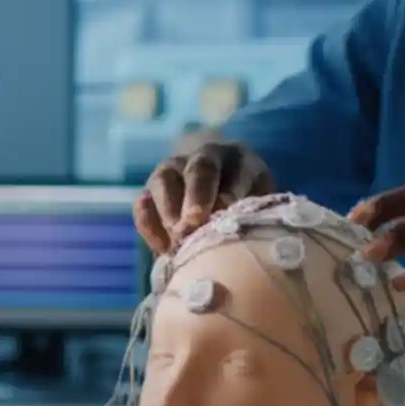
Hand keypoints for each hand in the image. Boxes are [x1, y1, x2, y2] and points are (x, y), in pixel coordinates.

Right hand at [134, 141, 276, 253]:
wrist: (224, 203)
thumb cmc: (250, 209)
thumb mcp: (261, 206)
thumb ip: (255, 214)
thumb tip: (244, 236)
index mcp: (238, 159)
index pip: (236, 168)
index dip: (230, 188)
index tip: (228, 208)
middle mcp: (202, 158)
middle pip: (197, 169)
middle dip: (196, 196)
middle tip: (193, 224)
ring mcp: (172, 172)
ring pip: (163, 181)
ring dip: (169, 211)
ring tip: (178, 240)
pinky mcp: (151, 193)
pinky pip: (143, 205)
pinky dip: (149, 224)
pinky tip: (163, 247)